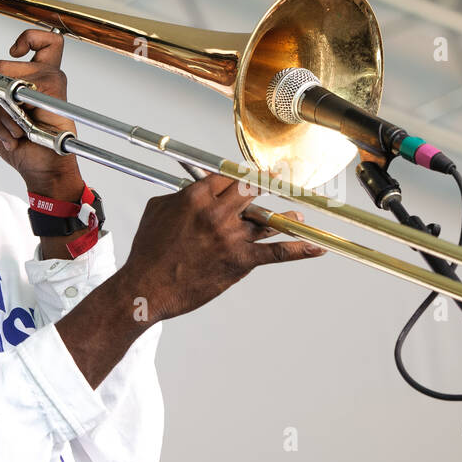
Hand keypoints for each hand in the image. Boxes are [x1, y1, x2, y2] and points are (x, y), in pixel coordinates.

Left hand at [0, 29, 84, 198]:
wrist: (44, 167)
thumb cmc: (27, 145)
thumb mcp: (1, 115)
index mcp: (41, 76)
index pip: (45, 40)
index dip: (29, 38)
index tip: (15, 51)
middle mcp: (49, 74)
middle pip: (0, 64)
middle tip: (6, 118)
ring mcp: (52, 80)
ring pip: (1, 78)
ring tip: (15, 129)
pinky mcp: (52, 89)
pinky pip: (11, 92)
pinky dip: (6, 118)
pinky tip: (20, 131)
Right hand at [117, 173, 325, 322]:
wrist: (146, 287)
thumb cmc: (148, 251)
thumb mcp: (159, 209)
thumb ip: (183, 193)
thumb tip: (198, 186)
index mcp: (197, 196)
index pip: (230, 175)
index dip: (244, 174)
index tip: (254, 173)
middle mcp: (217, 213)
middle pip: (251, 191)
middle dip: (266, 186)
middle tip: (281, 183)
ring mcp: (231, 237)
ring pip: (266, 219)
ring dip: (285, 216)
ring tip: (297, 215)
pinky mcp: (239, 261)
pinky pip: (275, 253)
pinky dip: (298, 250)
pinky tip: (315, 247)